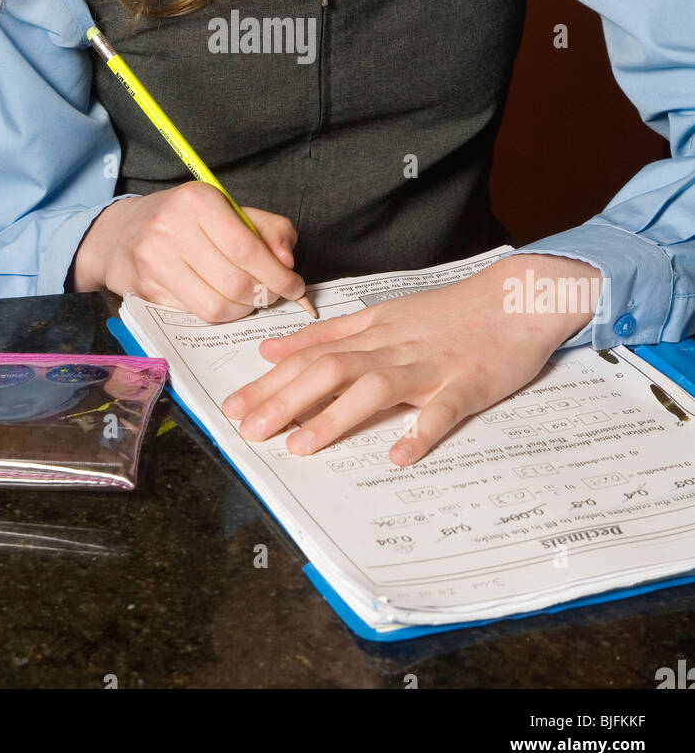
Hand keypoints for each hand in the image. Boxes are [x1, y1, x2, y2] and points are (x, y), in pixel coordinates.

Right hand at [69, 181, 307, 321]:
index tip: (295, 287)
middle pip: (235, 282)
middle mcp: (172, 227)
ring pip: (216, 306)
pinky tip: (217, 298)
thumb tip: (287, 261)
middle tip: (272, 296)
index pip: (247, 249)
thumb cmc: (184, 221)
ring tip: (246, 299)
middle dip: (263, 296)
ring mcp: (154, 260)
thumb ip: (268, 229)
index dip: (278, 275)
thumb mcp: (227, 211)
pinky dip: (216, 313)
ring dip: (241, 310)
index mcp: (199, 201)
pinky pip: (194, 314)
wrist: (120, 233)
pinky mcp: (144, 289)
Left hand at [221, 255, 599, 463]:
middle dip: (286, 400)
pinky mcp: (469, 384)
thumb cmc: (452, 312)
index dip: (270, 383)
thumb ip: (328, 334)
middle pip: (332, 369)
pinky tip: (398, 455)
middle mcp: (395, 345)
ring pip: (377, 387)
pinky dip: (420, 431)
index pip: (312, 355)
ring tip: (302, 445)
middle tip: (250, 431)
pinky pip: (443, 410)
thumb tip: (271, 350)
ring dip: (336, 416)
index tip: (234, 408)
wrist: (519, 297)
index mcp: (374, 330)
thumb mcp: (384, 315)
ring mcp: (432, 365)